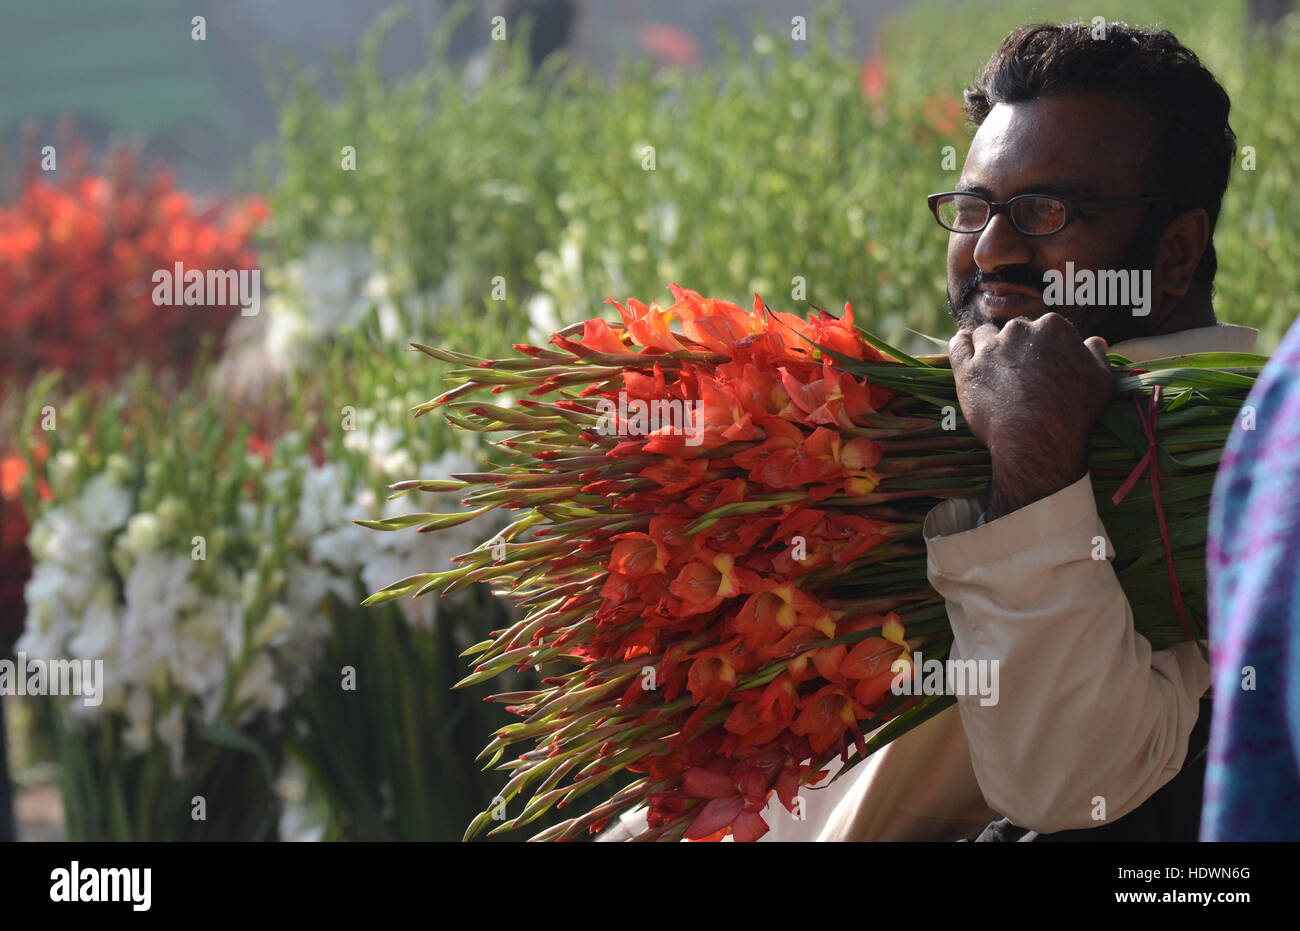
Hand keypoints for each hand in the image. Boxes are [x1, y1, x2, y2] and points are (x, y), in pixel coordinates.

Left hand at [948, 314, 1113, 520]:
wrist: (1038, 440)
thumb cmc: (1074, 412)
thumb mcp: (1101, 381)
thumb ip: (1096, 355)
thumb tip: (1094, 341)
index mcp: (1053, 327)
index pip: (1046, 328)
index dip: (1045, 347)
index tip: (1043, 364)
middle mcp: (1019, 330)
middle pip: (1015, 331)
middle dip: (1017, 346)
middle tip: (1020, 372)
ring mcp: (990, 348)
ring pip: (985, 335)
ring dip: (989, 345)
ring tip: (993, 365)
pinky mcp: (967, 368)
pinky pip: (958, 346)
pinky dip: (961, 343)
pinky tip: (963, 344)